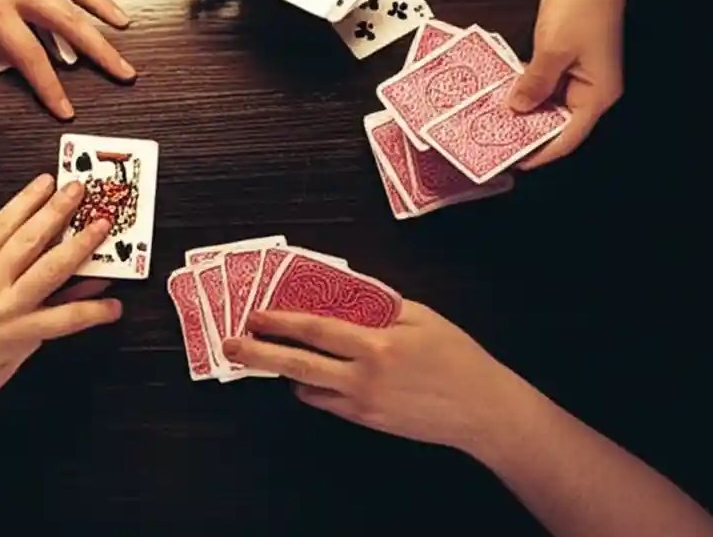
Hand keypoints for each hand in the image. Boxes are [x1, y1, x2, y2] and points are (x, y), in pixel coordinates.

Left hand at [223, 301, 530, 454]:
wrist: (482, 409)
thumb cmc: (457, 356)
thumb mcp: (422, 316)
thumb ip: (381, 305)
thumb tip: (346, 292)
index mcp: (377, 343)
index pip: (316, 330)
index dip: (281, 321)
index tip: (255, 316)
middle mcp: (363, 376)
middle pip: (297, 364)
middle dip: (259, 355)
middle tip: (231, 346)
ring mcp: (362, 403)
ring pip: (307, 388)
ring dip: (284, 372)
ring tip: (267, 356)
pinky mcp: (367, 421)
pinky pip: (326, 403)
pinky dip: (312, 387)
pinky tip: (307, 375)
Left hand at [506, 0, 626, 167]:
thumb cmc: (580, 6)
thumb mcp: (551, 50)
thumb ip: (533, 83)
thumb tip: (517, 110)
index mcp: (597, 95)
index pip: (567, 138)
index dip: (540, 153)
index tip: (512, 162)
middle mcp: (593, 89)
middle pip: (559, 123)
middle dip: (528, 132)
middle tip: (493, 142)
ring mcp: (583, 73)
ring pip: (551, 103)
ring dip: (525, 110)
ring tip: (492, 121)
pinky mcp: (571, 58)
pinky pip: (548, 83)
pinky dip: (528, 88)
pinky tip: (503, 93)